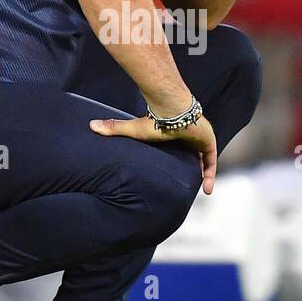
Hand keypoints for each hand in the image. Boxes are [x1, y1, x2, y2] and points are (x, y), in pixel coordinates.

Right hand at [88, 112, 218, 193]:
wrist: (172, 109)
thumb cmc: (153, 119)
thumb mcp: (133, 129)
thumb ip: (114, 128)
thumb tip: (90, 125)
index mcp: (173, 133)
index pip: (176, 148)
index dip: (177, 160)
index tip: (174, 172)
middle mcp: (188, 135)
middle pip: (192, 155)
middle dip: (193, 168)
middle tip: (189, 185)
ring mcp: (200, 136)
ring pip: (203, 159)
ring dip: (204, 173)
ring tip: (202, 191)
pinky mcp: (208, 139)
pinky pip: (211, 159)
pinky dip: (210, 173)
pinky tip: (208, 189)